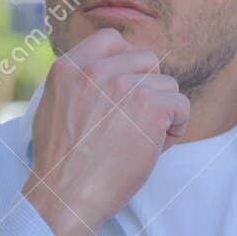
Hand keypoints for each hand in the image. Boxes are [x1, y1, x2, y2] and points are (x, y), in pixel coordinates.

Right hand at [23, 29, 189, 235]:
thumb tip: (116, 73)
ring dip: (164, 111)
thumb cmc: (62, 163)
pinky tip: (158, 145)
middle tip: (139, 119)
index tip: (129, 87)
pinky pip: (181, 105)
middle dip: (150, 88)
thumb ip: (79, 84)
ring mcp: (124, 87)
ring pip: (167, 84)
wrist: (66, 194)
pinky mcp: (150, 108)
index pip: (111, 40)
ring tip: (145, 138)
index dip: (127, 62)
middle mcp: (95, 71)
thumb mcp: (54, 108)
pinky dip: (177, 127)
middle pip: (146, 60)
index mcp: (68, 68)